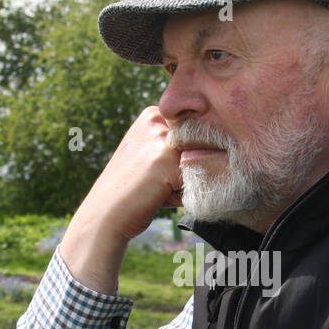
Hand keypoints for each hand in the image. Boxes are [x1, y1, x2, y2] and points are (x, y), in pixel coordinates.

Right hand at [59, 107, 183, 293]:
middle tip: (156, 184)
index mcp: (153, 114)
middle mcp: (156, 120)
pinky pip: (196, 179)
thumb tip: (222, 146)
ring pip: (199, 163)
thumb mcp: (151, 156)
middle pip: (199, 148)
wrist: (106, 214)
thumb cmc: (134, 190)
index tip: (155, 172)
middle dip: (186, 172)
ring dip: (186, 183)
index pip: (194, 135)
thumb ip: (177, 146)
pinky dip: (184, 195)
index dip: (183, 160)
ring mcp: (160, 137)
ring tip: (158, 189)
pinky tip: (160, 197)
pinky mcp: (165, 159)